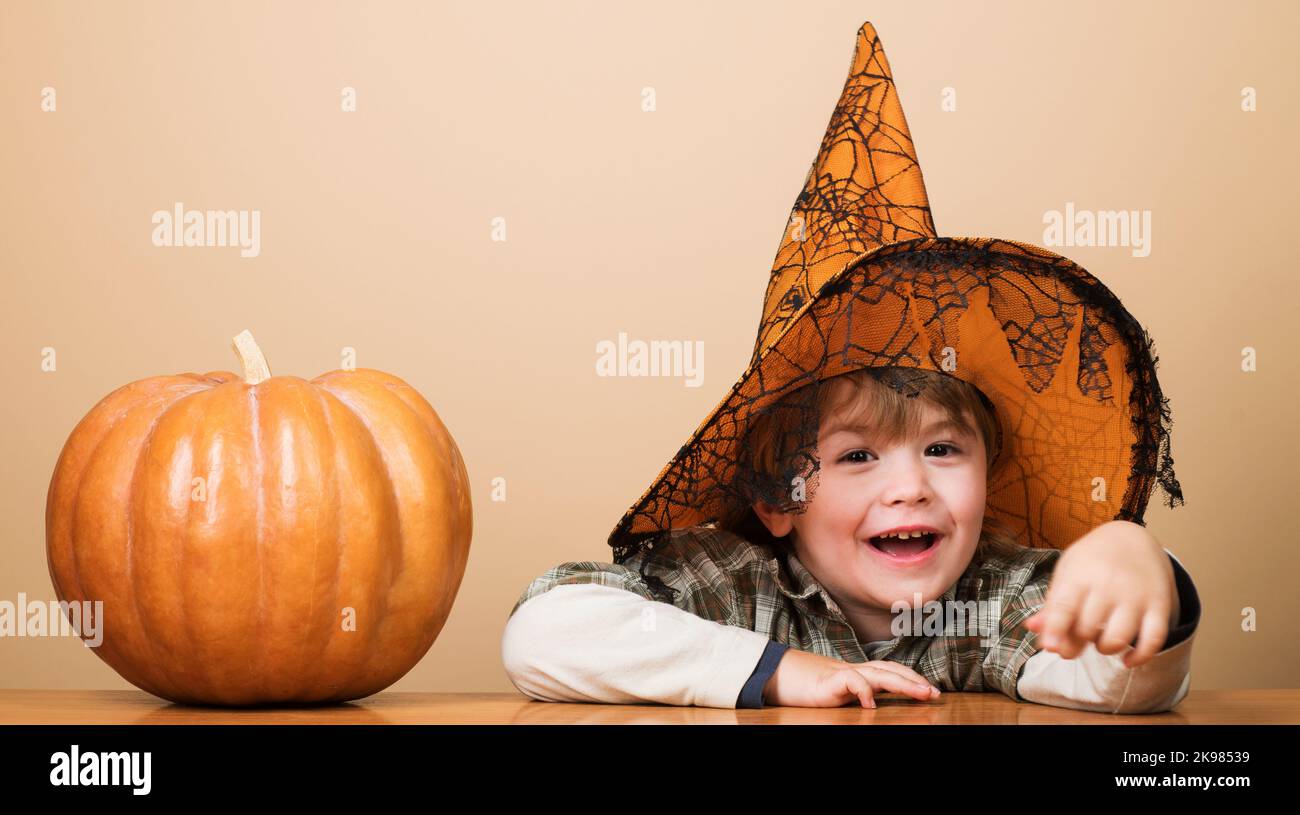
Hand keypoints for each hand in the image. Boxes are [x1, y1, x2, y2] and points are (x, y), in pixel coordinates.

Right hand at [763, 648, 941, 707]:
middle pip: (890, 670)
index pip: (890, 670)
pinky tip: (871, 703)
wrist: (778, 676)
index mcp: (859, 673)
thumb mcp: (838, 692)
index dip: (911, 677)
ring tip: (920, 693)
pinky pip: (851, 681)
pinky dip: (863, 690)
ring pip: (878, 674)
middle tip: (934, 693)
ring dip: (903, 683)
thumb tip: (876, 703)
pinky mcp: (829, 681)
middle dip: (915, 681)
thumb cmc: (808, 686)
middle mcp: (855, 670)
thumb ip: (856, 693)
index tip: (931, 691)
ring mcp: (842, 674)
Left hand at [1023, 520, 1178, 668]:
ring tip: (1100, 642)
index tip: (1050, 647)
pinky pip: (1153, 639)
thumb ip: (1052, 604)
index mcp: (1080, 574)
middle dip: (1077, 641)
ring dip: (1104, 649)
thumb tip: (1032, 628)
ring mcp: (1136, 596)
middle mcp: (1109, 585)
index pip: (1064, 606)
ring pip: (1118, 638)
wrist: (1133, 539)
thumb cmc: (1092, 560)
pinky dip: (1140, 656)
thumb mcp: (1067, 572)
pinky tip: (1127, 660)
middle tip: (1078, 637)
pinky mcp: (1159, 605)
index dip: (1055, 629)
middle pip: (1088, 628)